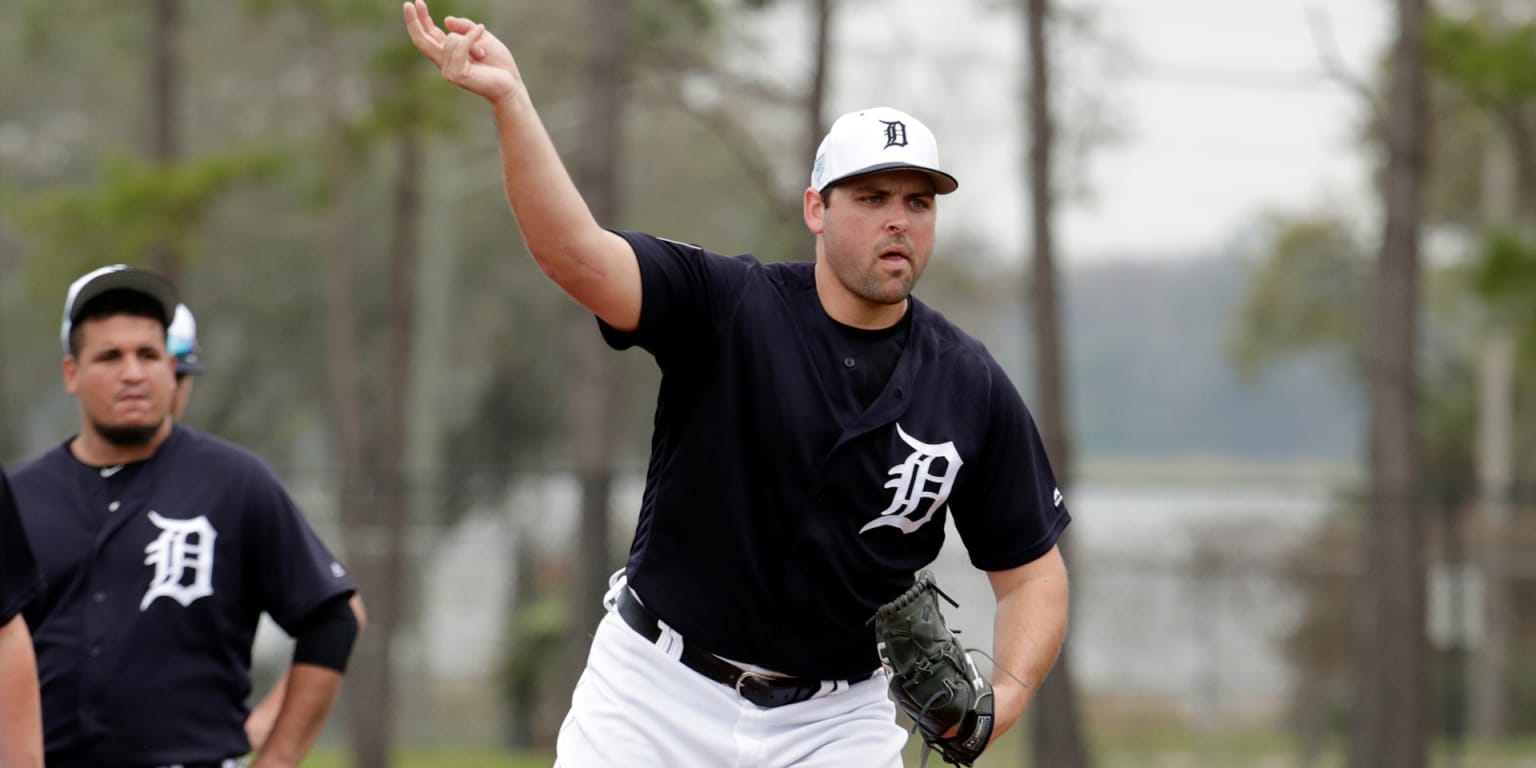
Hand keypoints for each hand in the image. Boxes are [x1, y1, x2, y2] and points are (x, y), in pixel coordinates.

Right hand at [403, 0, 519, 103]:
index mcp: (449, 54)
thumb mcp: (482, 37)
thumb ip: (465, 28)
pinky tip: (483, 45)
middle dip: (414, 21)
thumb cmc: (498, 64)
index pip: (428, 36)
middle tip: (409, 3)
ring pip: (450, 39)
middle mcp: (444, 64)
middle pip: (421, 41)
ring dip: (471, 39)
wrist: (511, 84)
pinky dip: (473, 40)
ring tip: (484, 52)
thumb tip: (445, 21)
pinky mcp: (456, 74)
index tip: (416, 3)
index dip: (421, 20)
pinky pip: (461, 46)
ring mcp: (448, 71)